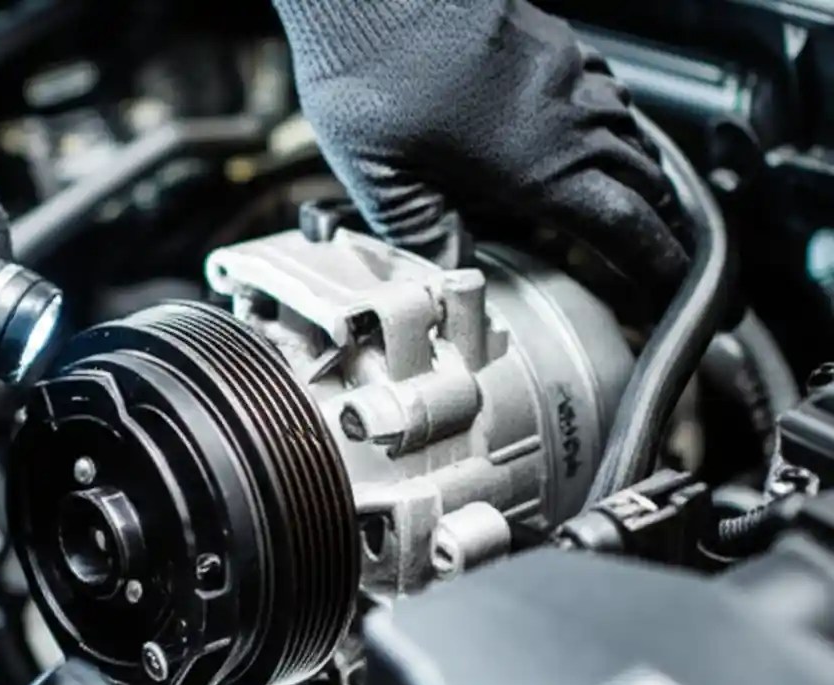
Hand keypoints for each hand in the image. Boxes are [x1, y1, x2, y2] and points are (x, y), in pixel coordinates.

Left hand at [273, 0, 687, 306]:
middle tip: (660, 256)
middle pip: (644, 181)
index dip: (657, 264)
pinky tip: (587, 130)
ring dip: (638, 173)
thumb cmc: (368, 72)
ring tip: (630, 204)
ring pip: (629, 131)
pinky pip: (604, 86)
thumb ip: (423, 233)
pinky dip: (611, 121)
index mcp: (534, 166)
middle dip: (658, 224)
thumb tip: (454, 273)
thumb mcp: (378, 178)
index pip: (624, 227)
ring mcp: (565, 72)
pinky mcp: (550, 40)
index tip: (672, 290)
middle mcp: (567, 117)